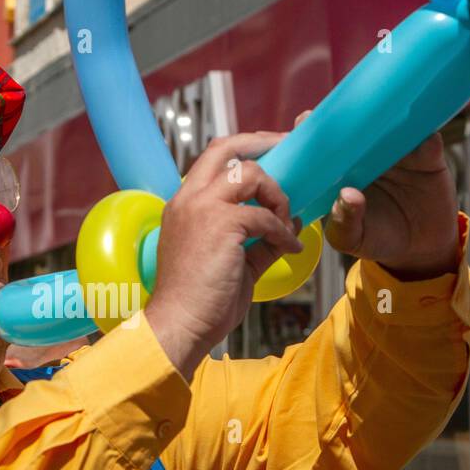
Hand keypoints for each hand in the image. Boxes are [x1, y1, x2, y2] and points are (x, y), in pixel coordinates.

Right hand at [145, 133, 301, 379]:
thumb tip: (288, 226)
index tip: (271, 151)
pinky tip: (289, 249)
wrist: (180, 325)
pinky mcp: (221, 225)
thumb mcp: (231, 262)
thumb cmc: (199, 302)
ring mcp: (203, 208)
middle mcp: (189, 199)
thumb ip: (257, 240)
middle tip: (290, 153)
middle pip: (228, 148)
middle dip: (264, 144)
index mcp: (184, 205)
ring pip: (251, 175)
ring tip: (285, 224)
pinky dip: (283, 231)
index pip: (213, 158)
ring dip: (277, 196)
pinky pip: (265, 217)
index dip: (244, 148)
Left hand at [315, 123, 460, 278]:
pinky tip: (424, 140)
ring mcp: (399, 153)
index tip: (306, 121)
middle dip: (349, 114)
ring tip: (384, 115)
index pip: (325, 143)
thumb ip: (345, 222)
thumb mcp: (353, 239)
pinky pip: (428, 143)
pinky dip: (426, 140)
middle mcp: (368, 154)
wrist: (418, 249)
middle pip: (358, 125)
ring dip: (390, 118)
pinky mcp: (428, 159)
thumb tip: (348, 195)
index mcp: (342, 168)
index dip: (314, 130)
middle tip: (344, 113)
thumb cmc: (375, 239)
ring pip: (394, 127)